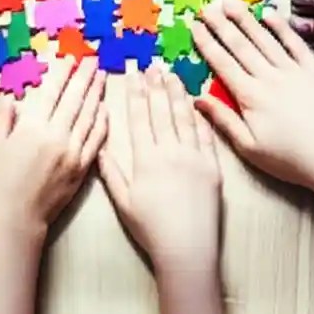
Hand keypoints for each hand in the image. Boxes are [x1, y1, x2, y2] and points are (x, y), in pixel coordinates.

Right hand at [0, 57, 107, 229]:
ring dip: (97, 94)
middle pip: (75, 99)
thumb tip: (8, 95)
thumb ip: (3, 117)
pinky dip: (102, 123)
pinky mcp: (82, 169)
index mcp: (33, 127)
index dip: (63, 72)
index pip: (52, 91)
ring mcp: (72, 152)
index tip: (71, 57)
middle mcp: (56, 136)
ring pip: (89, 116)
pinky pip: (97, 141)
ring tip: (103, 76)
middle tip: (94, 58)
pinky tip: (106, 110)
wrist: (15, 218)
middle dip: (85, 76)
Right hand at [98, 67, 220, 268]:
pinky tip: (196, 103)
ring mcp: (194, 157)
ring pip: (184, 117)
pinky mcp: (213, 166)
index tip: (133, 74)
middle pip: (161, 111)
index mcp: (146, 158)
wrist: (187, 248)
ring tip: (173, 74)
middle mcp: (170, 152)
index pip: (139, 117)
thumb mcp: (123, 202)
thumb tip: (100, 146)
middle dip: (155, 85)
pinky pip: (206, 135)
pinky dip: (200, 116)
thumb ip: (110, 172)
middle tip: (153, 65)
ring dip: (177, 93)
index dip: (135, 93)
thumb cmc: (151, 229)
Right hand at [190, 0, 313, 188]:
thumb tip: (196, 98)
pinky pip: (295, 43)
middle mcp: (268, 77)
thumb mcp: (248, 147)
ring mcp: (292, 70)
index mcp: (249, 96)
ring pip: (264, 39)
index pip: (222, 63)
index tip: (194, 25)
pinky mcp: (313, 70)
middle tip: (206, 6)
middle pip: (240, 45)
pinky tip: (269, 14)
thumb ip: (222, 119)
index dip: (206, 43)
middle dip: (221, 24)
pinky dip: (282, 27)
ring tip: (230, 2)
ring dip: (246, 19)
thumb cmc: (287, 158)